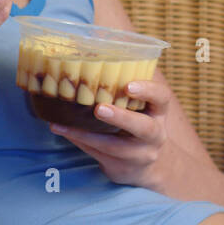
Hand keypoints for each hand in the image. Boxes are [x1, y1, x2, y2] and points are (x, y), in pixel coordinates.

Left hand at [49, 76, 179, 190]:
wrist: (146, 167)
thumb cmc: (135, 124)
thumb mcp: (138, 107)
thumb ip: (123, 89)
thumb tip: (83, 56)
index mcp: (158, 112)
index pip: (162, 98)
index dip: (148, 91)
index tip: (129, 85)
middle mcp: (155, 135)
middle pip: (144, 128)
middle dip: (121, 118)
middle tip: (100, 109)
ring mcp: (140, 155)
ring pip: (115, 147)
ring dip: (87, 134)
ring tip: (64, 124)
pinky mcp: (122, 168)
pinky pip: (99, 155)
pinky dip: (79, 141)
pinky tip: (61, 130)